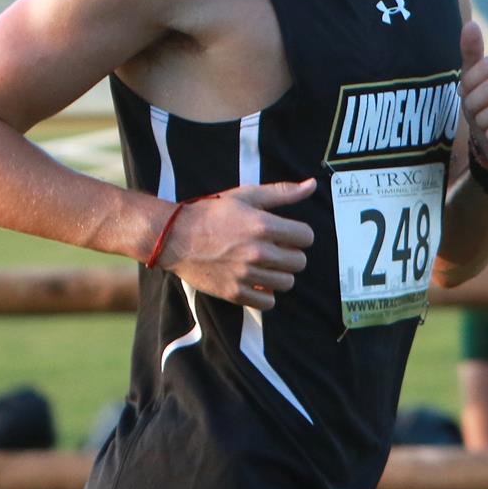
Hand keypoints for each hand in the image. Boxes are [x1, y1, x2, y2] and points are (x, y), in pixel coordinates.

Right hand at [160, 179, 316, 309]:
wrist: (175, 237)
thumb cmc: (211, 213)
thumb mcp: (246, 196)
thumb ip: (282, 193)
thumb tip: (312, 185)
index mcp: (262, 226)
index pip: (306, 237)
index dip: (299, 234)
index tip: (287, 234)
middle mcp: (257, 252)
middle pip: (299, 262)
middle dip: (290, 254)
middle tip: (275, 249)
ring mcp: (246, 275)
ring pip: (287, 283)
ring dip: (280, 274)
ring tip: (265, 265)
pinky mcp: (235, 293)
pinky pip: (268, 303)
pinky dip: (266, 294)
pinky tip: (256, 281)